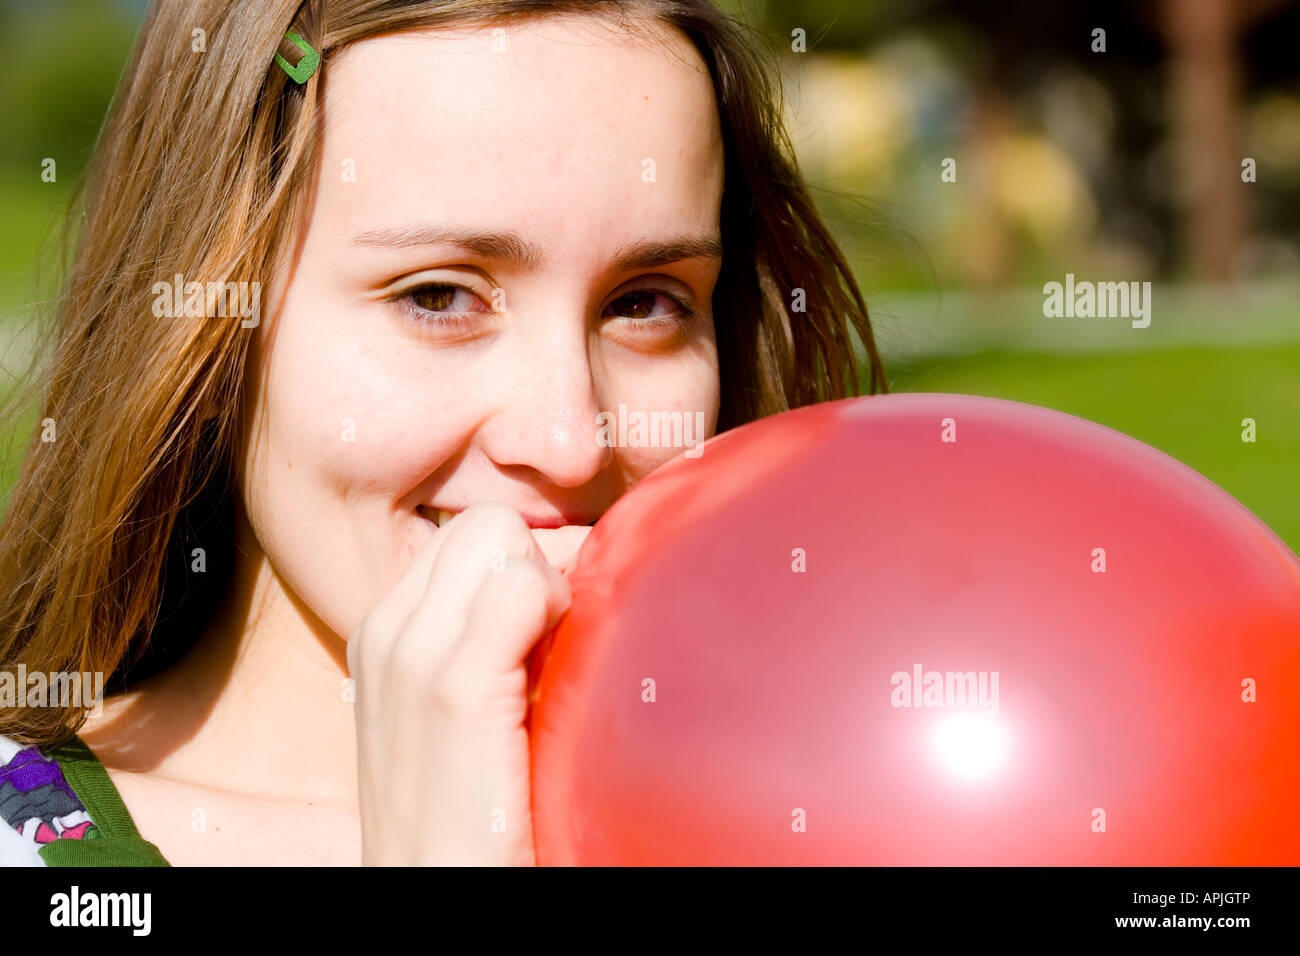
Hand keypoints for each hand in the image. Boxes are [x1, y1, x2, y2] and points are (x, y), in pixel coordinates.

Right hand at [348, 503, 590, 864]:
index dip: (522, 568)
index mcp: (384, 633)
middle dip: (535, 565)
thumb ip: (484, 641)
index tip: (545, 632)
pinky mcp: (453, 686)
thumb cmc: (466, 810)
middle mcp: (387, 630)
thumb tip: (554, 584)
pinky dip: (557, 612)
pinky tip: (552, 678)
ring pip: (501, 537)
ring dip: (548, 589)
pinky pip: (522, 583)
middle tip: (553, 643)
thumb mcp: (456, 712)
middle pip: (484, 525)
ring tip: (550, 665)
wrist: (436, 892)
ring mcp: (412, 653)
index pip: (466, 538)